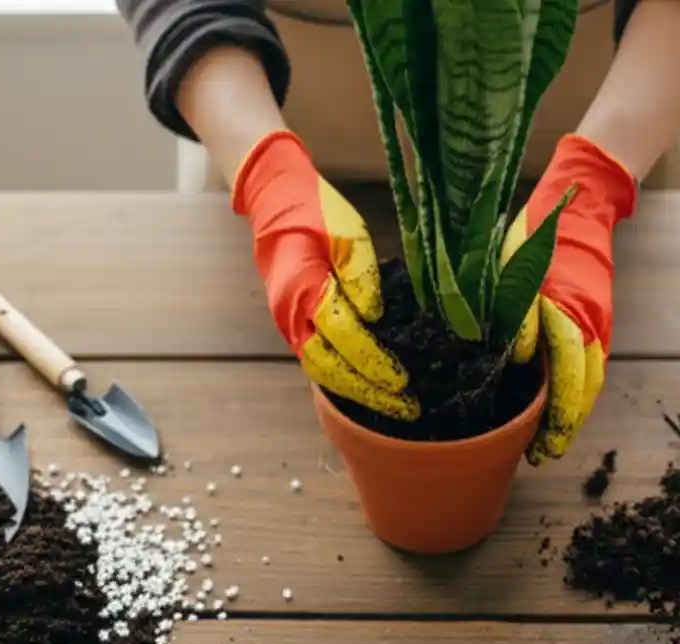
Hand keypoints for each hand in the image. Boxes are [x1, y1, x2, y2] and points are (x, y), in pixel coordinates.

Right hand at [232, 130, 418, 420]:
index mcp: (304, 290)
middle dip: (367, 392)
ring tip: (390, 404)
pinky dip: (341, 377)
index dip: (375, 364)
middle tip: (404, 408)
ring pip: (320, 369)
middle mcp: (290, 314)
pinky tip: (366, 384)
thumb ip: (362, 276)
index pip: (345, 339)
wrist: (275, 201)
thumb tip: (375, 317)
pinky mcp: (291, 322)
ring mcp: (286, 321)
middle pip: (329, 368)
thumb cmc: (315, 211)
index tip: (403, 382)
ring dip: (354, 390)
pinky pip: (315, 358)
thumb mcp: (349, 233)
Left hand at [500, 135, 636, 463]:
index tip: (539, 444)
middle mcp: (590, 321)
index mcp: (568, 309)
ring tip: (549, 443)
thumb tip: (519, 358)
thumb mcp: (516, 266)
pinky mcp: (596, 319)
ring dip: (573, 414)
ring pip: (590, 380)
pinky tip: (560, 407)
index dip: (556, 414)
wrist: (580, 202)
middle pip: (583, 387)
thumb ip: (519, 313)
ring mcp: (597, 321)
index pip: (568, 375)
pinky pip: (592, 364)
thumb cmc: (538, 233)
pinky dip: (578, 391)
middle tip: (541, 456)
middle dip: (565, 426)